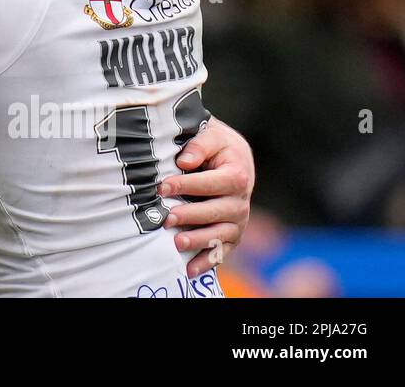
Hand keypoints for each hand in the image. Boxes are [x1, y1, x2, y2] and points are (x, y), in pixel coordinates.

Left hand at [159, 117, 254, 277]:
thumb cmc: (214, 144)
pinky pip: (222, 251)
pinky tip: (189, 270)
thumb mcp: (210, 134)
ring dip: (199, 241)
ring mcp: (238, 219)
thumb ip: (199, 145)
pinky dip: (207, 262)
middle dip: (191, 215)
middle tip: (167, 218)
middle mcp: (241, 200)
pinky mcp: (232, 234)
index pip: (214, 183)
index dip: (188, 185)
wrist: (229, 155)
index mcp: (238, 173)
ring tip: (176, 243)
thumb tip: (184, 161)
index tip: (163, 186)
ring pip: (221, 234)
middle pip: (218, 211)